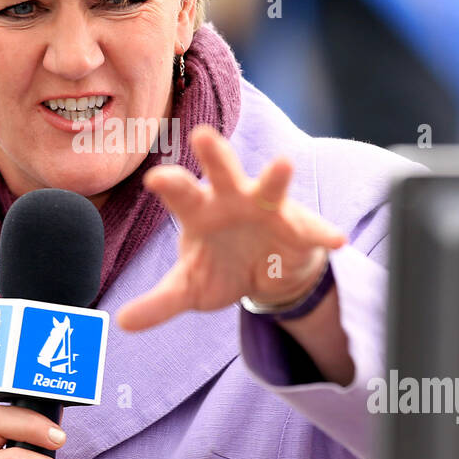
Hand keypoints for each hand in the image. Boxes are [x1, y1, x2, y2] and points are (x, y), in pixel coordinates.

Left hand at [116, 124, 346, 331]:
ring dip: (276, 176)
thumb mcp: (189, 287)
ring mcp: (268, 208)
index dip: (169, 184)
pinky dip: (323, 234)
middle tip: (202, 134)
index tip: (154, 178)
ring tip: (283, 164)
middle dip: (214, 154)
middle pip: (221, 172)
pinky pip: (313, 230)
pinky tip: (336, 241)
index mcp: (199, 211)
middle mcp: (232, 199)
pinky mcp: (299, 227)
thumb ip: (159, 302)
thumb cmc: (220, 267)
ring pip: (271, 186)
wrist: (268, 273)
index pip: (180, 193)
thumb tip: (122, 323)